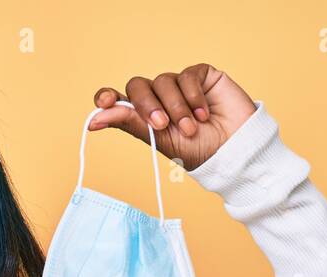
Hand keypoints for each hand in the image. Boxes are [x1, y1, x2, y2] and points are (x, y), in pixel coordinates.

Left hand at [89, 65, 255, 171]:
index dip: (107, 97)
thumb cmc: (197, 150)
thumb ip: (129, 124)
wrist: (233, 150)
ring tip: (191, 128)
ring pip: (163, 81)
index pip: (119, 99)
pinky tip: (204, 114)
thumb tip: (93, 119)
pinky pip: (187, 76)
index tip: (103, 103)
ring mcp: (179, 85)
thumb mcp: (159, 140)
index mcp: (144, 115)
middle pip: (138, 86)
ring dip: (176, 107)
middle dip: (146, 105)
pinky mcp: (201, 75)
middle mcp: (159, 97)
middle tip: (161, 125)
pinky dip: (193, 96)